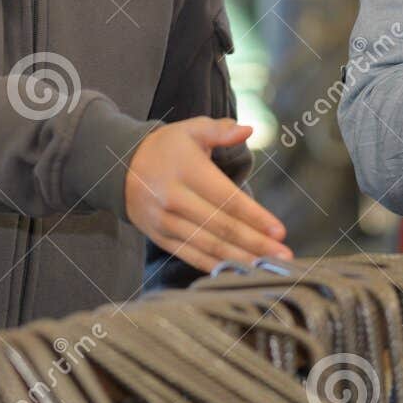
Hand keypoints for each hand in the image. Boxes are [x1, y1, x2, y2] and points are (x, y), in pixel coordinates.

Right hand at [124, 117, 290, 272]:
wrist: (119, 166)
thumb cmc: (166, 146)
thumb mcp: (191, 129)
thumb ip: (219, 130)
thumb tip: (248, 130)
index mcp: (186, 171)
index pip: (226, 199)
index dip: (254, 217)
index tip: (280, 231)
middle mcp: (174, 199)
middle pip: (220, 226)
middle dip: (254, 244)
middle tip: (283, 256)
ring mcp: (165, 221)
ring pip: (207, 246)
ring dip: (239, 260)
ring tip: (266, 269)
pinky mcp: (159, 237)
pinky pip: (190, 255)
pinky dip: (213, 266)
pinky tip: (236, 273)